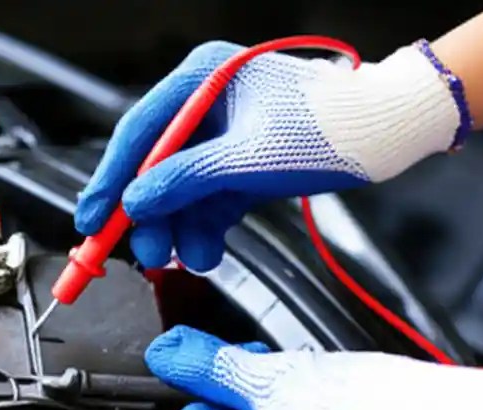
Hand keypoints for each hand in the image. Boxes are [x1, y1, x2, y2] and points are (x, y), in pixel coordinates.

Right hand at [76, 40, 463, 271]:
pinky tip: (206, 251)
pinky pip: (208, 198)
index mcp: (202, 79)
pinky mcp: (242, 161)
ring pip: (182, 189)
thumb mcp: (247, 160)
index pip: (138, 133)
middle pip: (156, 165)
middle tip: (144, 251)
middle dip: (150, 215)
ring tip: (184, 258)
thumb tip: (136, 202)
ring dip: (180, 228)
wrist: (390, 134)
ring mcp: (225, 133)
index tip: (92, 219)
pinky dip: (205, 227)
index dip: (112, 180)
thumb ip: (184, 181)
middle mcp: (208, 102)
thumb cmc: (332, 127)